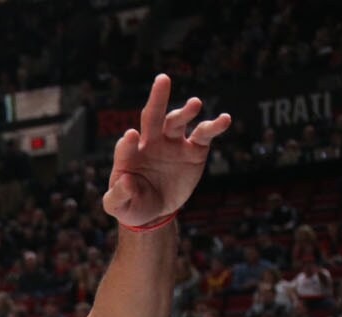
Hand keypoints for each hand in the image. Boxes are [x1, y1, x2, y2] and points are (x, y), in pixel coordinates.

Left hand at [101, 74, 230, 227]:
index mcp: (129, 155)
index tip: (130, 136)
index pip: (126, 145)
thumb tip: (126, 182)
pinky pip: (205, 135)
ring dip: (185, 112)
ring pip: (178, 122)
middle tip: (162, 80)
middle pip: (152, 117)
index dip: (127, 143)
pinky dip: (214, 126)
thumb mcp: (117, 206)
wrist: (154, 211)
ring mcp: (173, 144)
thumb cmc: (131, 205)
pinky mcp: (194, 151)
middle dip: (157, 99)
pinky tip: (224, 119)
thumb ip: (118, 196)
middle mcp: (151, 143)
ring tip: (194, 104)